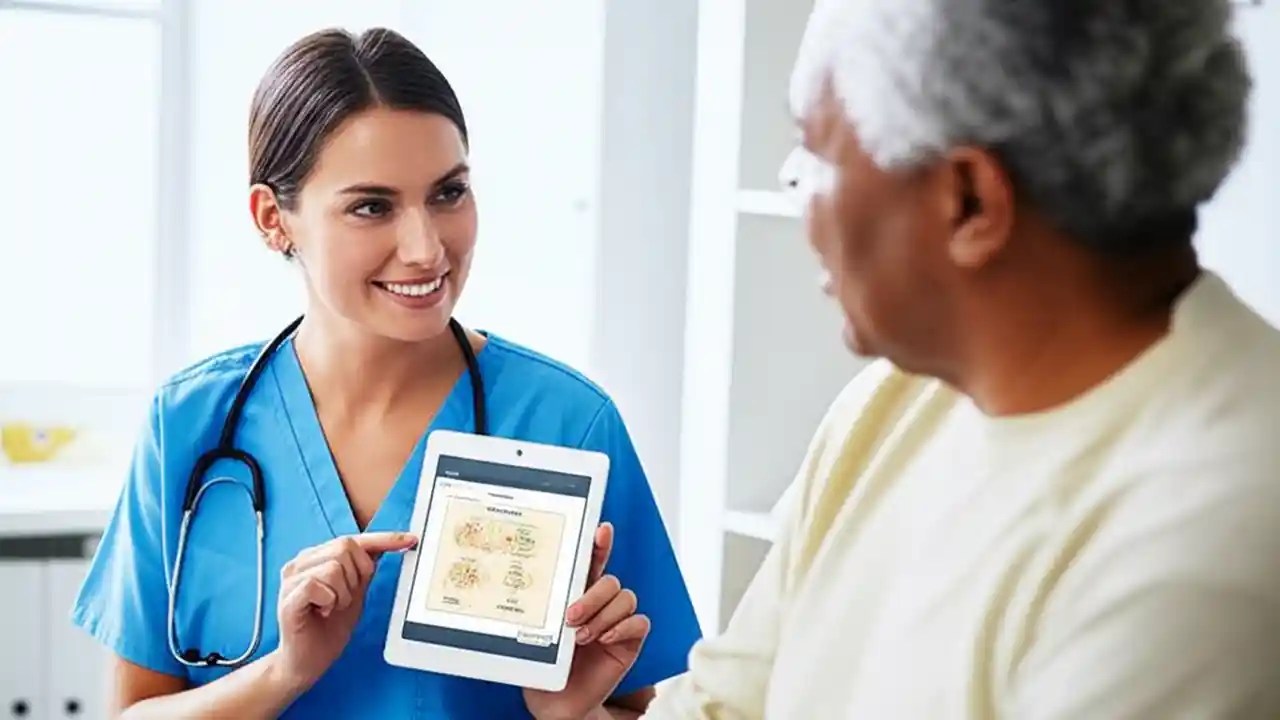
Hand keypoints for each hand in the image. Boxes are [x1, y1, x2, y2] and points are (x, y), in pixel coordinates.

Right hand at [273, 532, 417, 689]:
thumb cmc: (327, 629)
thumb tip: (388, 545)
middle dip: (356, 576)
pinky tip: (322, 612)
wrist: (306, 663)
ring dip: (342, 593)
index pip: (355, 539)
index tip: (411, 540)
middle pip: (345, 546)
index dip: (385, 538)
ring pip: (334, 566)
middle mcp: (301, 562)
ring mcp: (292, 578)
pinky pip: (318, 584)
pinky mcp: (289, 596)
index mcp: (317, 558)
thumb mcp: (354, 593)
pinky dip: (329, 600)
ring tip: (331, 608)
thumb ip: (365, 569)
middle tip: (345, 599)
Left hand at [524, 523, 650, 719]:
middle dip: (592, 596)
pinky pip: (639, 623)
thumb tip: (524, 590)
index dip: (598, 544)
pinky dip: (623, 628)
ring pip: (625, 598)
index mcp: (577, 594)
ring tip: (582, 636)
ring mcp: (617, 621)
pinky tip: (605, 639)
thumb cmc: (545, 668)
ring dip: (603, 615)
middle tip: (570, 616)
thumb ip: (541, 612)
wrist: (558, 703)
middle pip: (610, 580)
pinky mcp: (630, 641)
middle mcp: (600, 604)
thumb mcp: (536, 635)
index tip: (600, 530)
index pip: (591, 562)